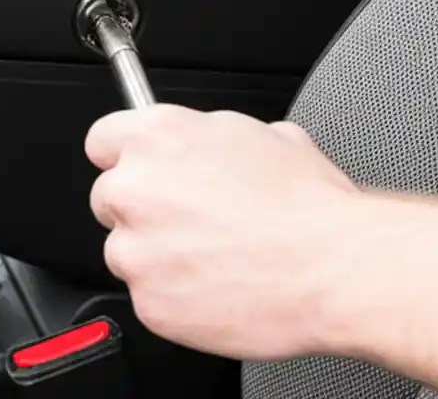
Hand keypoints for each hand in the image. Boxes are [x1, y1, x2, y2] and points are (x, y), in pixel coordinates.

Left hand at [85, 105, 358, 360]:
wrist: (333, 268)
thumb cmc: (308, 206)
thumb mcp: (266, 136)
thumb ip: (211, 137)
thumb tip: (207, 143)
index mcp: (158, 137)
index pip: (104, 141)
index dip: (128, 158)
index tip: (142, 170)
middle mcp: (136, 188)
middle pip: (109, 197)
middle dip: (144, 209)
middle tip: (190, 220)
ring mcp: (137, 249)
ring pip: (125, 251)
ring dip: (156, 255)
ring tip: (213, 257)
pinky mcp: (148, 301)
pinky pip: (148, 296)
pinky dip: (174, 295)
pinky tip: (216, 285)